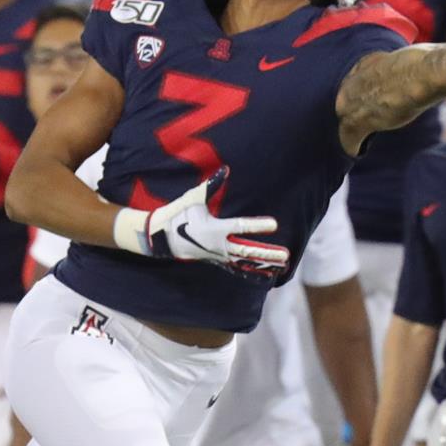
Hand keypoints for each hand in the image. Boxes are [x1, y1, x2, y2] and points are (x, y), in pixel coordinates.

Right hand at [114, 168, 288, 276]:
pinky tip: (265, 275)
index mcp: (214, 229)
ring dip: (264, 263)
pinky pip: (236, 268)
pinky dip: (251, 272)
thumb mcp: (192, 198)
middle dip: (267, 253)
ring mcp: (217, 255)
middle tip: (286, 255)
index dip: (258, 225)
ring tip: (282, 265)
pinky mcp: (215, 260)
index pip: (240, 227)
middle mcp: (218, 245)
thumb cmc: (177, 214)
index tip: (274, 225)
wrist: (159, 237)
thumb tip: (225, 169)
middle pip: (247, 250)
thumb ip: (211, 185)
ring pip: (245, 262)